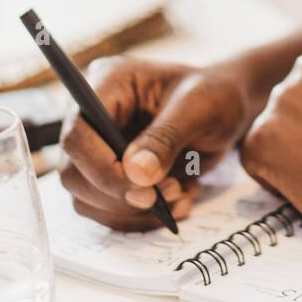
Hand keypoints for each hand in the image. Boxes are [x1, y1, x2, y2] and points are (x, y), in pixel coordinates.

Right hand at [59, 57, 250, 230]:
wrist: (227, 108)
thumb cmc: (214, 94)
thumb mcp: (199, 107)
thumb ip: (165, 138)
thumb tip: (135, 174)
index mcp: (108, 84)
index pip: (78, 133)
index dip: (102, 168)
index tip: (144, 188)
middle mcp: (93, 116)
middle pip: (74, 172)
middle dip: (119, 195)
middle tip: (167, 193)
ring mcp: (98, 147)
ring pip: (86, 198)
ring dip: (133, 210)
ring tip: (179, 193)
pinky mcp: (109, 174)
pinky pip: (107, 210)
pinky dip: (140, 217)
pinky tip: (177, 201)